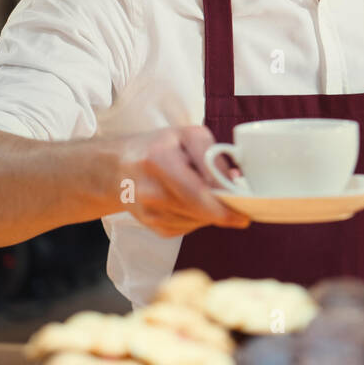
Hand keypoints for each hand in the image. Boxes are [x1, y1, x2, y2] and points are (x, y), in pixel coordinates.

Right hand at [109, 124, 250, 235]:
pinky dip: (196, 218)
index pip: (198, 191)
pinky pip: (186, 228)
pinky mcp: (151, 225)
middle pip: (198, 210)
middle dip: (223, 211)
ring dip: (210, 213)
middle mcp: (149, 188)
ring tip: (208, 196)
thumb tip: (235, 181)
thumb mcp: (188, 136)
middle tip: (241, 211)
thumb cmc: (159, 147)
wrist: (118, 168)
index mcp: (159, 158)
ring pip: (195, 221)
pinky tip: (190, 203)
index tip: (245, 213)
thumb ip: (213, 155)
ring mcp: (148, 211)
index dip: (224, 206)